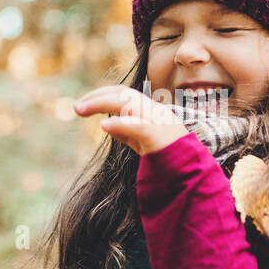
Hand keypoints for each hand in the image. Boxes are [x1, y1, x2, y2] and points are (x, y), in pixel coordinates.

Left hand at [73, 85, 190, 155]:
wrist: (192, 174)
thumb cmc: (170, 160)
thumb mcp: (144, 143)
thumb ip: (127, 133)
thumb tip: (107, 123)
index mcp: (153, 112)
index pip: (126, 94)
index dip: (103, 94)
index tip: (84, 102)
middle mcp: (156, 113)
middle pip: (125, 94)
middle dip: (98, 96)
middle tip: (76, 106)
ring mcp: (159, 123)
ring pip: (129, 104)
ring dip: (102, 103)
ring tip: (81, 109)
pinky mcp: (159, 138)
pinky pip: (139, 127)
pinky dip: (121, 125)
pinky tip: (105, 125)